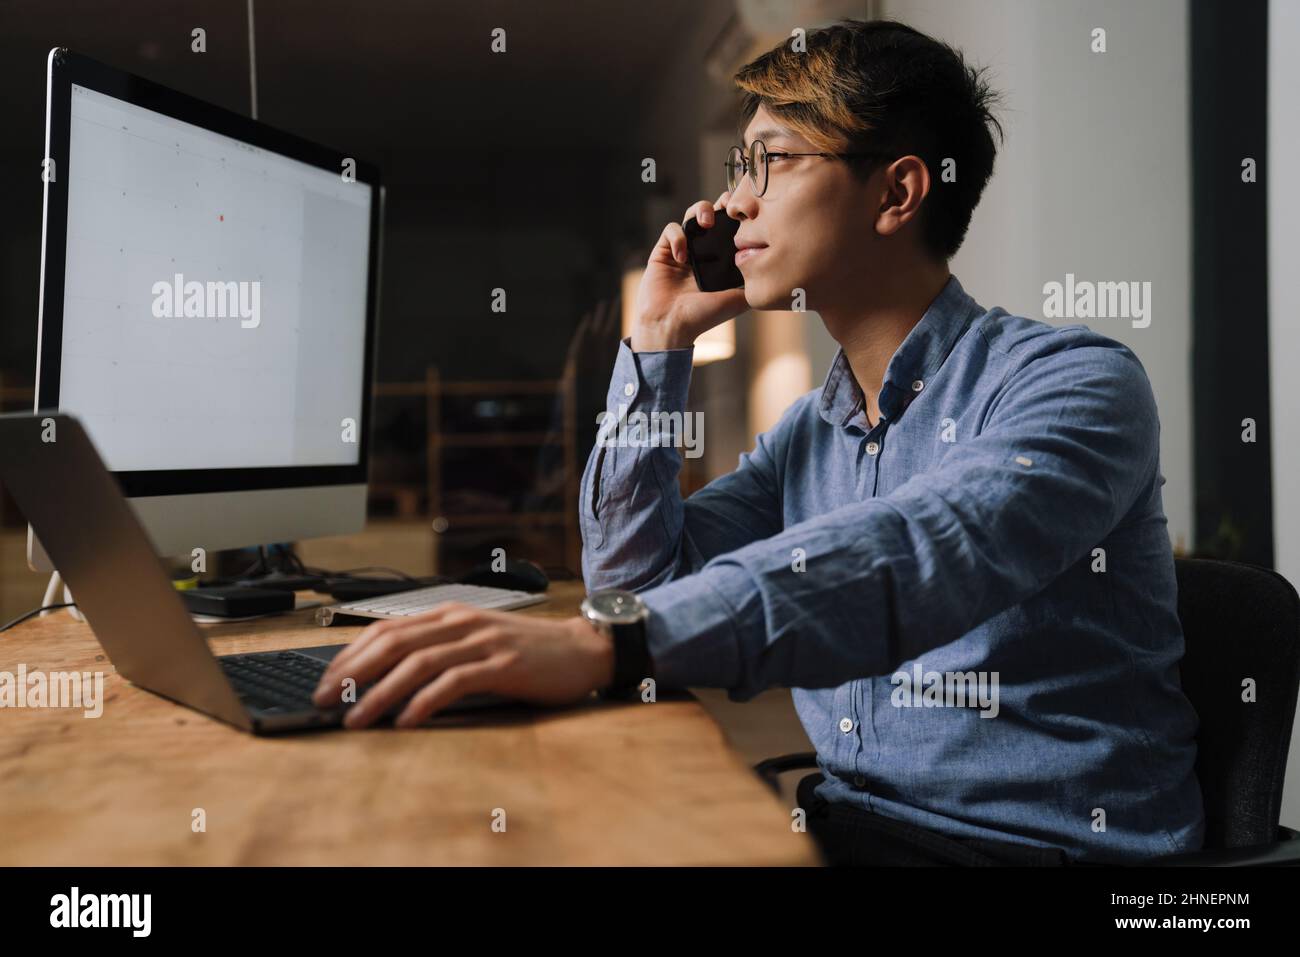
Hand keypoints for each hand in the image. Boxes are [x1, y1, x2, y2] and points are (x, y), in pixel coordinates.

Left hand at [311, 603, 614, 728]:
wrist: (582, 649)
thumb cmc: (527, 650)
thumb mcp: (477, 639)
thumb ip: (440, 647)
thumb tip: (388, 673)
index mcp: (450, 613)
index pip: (386, 627)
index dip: (350, 653)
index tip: (324, 679)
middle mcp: (461, 622)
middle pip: (393, 642)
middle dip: (351, 672)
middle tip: (323, 699)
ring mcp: (482, 641)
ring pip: (417, 662)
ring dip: (379, 693)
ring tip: (355, 719)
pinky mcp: (502, 664)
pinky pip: (454, 681)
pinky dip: (425, 701)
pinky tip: (406, 720)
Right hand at [630, 191, 749, 350]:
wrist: (672, 326)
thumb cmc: (704, 317)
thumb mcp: (738, 300)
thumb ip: (754, 284)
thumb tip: (775, 271)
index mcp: (721, 259)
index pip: (732, 227)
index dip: (739, 215)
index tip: (747, 212)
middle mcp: (704, 251)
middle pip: (714, 214)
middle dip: (721, 204)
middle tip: (728, 205)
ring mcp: (684, 249)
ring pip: (692, 214)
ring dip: (700, 210)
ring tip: (706, 223)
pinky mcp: (664, 250)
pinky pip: (672, 229)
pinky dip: (678, 236)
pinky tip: (682, 256)